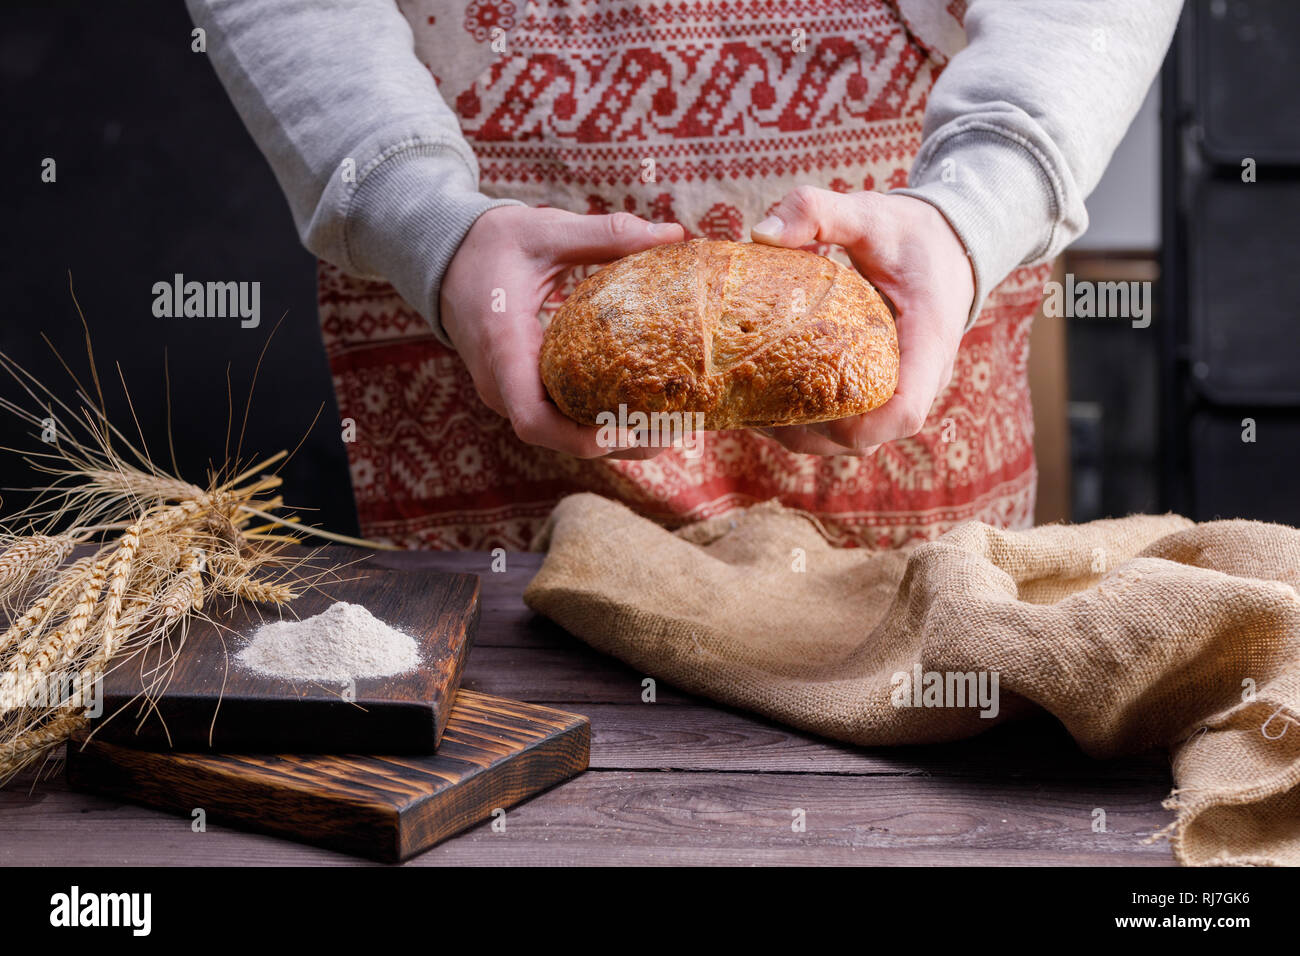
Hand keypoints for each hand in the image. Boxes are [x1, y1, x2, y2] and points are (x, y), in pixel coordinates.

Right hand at [440, 206, 684, 457]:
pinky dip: (599, 421)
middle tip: (676, 431)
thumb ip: (608, 233)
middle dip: (617, 442)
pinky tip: (645, 411)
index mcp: (503, 348)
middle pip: (558, 437)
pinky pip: (559, 419)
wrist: (444, 259)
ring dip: (614, 438)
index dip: (579, 437)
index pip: (533, 418)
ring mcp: (508, 393)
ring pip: (562, 435)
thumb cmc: (491, 244)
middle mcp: (501, 384)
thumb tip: (675, 234)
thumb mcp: (545, 231)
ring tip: (673, 428)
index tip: (626, 430)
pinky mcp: (520, 391)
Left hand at [750, 188, 975, 455]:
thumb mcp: (868, 212)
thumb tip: (761, 232)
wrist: (950, 245)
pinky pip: (854, 426)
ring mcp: (905, 390)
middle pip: (870, 437)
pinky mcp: (886, 391)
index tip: (804, 410)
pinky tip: (771, 404)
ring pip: (858, 440)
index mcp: (928, 340)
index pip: (905, 411)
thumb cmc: (910, 233)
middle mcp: (922, 378)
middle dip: (812, 434)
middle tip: (755, 409)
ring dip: (808, 435)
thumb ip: (819, 211)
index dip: (859, 425)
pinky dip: (814, 425)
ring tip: (754, 411)